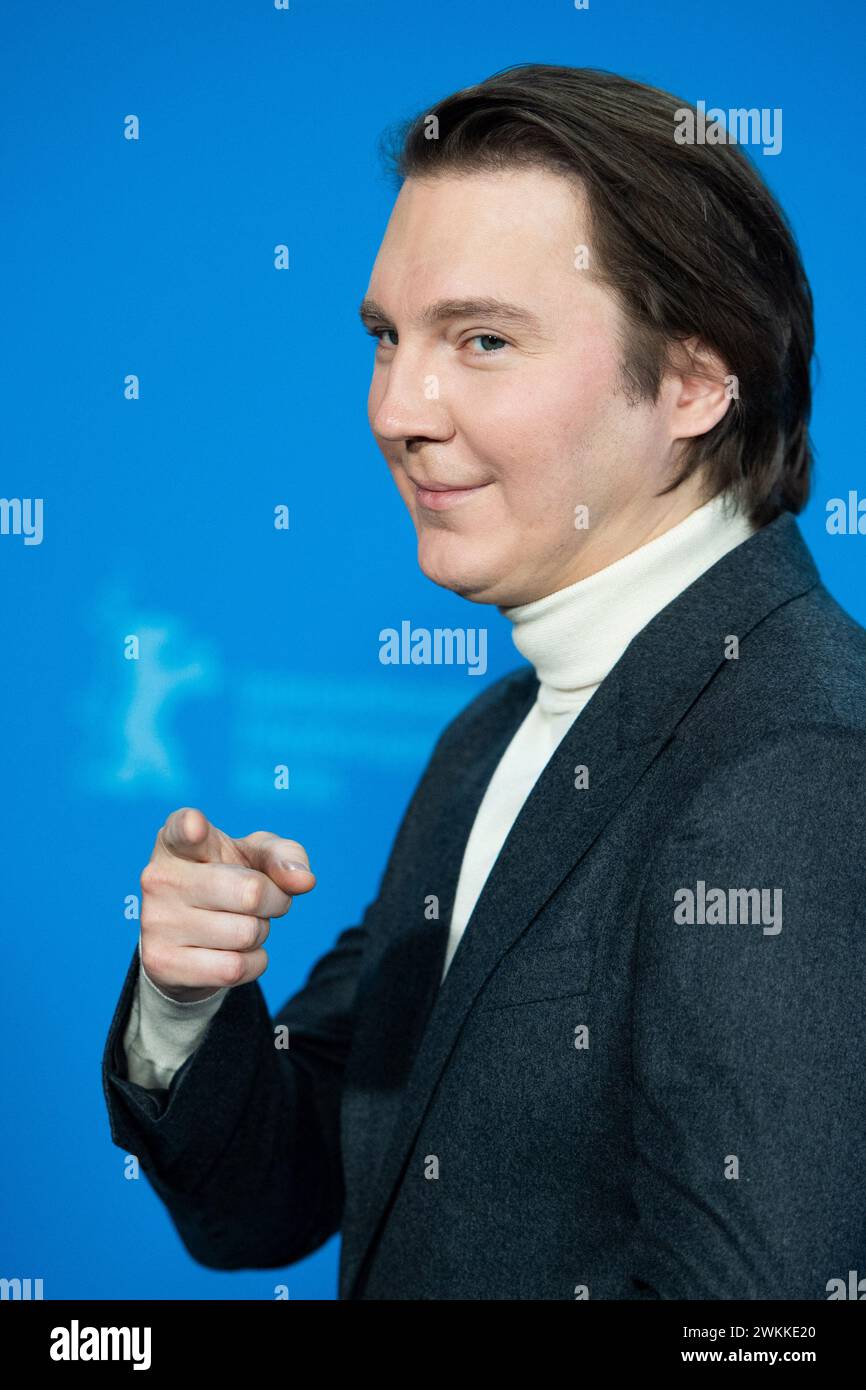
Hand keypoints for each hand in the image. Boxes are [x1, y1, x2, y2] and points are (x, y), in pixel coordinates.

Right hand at [138, 806, 315, 1001]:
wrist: (189, 942)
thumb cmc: (229, 882)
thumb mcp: (255, 858)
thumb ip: (284, 856)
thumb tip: (304, 880)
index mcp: (177, 842)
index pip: (181, 829)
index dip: (191, 826)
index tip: (196, 826)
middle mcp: (159, 877)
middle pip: (251, 892)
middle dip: (275, 900)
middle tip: (262, 901)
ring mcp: (156, 921)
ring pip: (246, 934)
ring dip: (259, 933)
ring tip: (239, 924)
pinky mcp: (161, 962)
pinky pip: (234, 967)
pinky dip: (253, 963)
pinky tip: (235, 952)